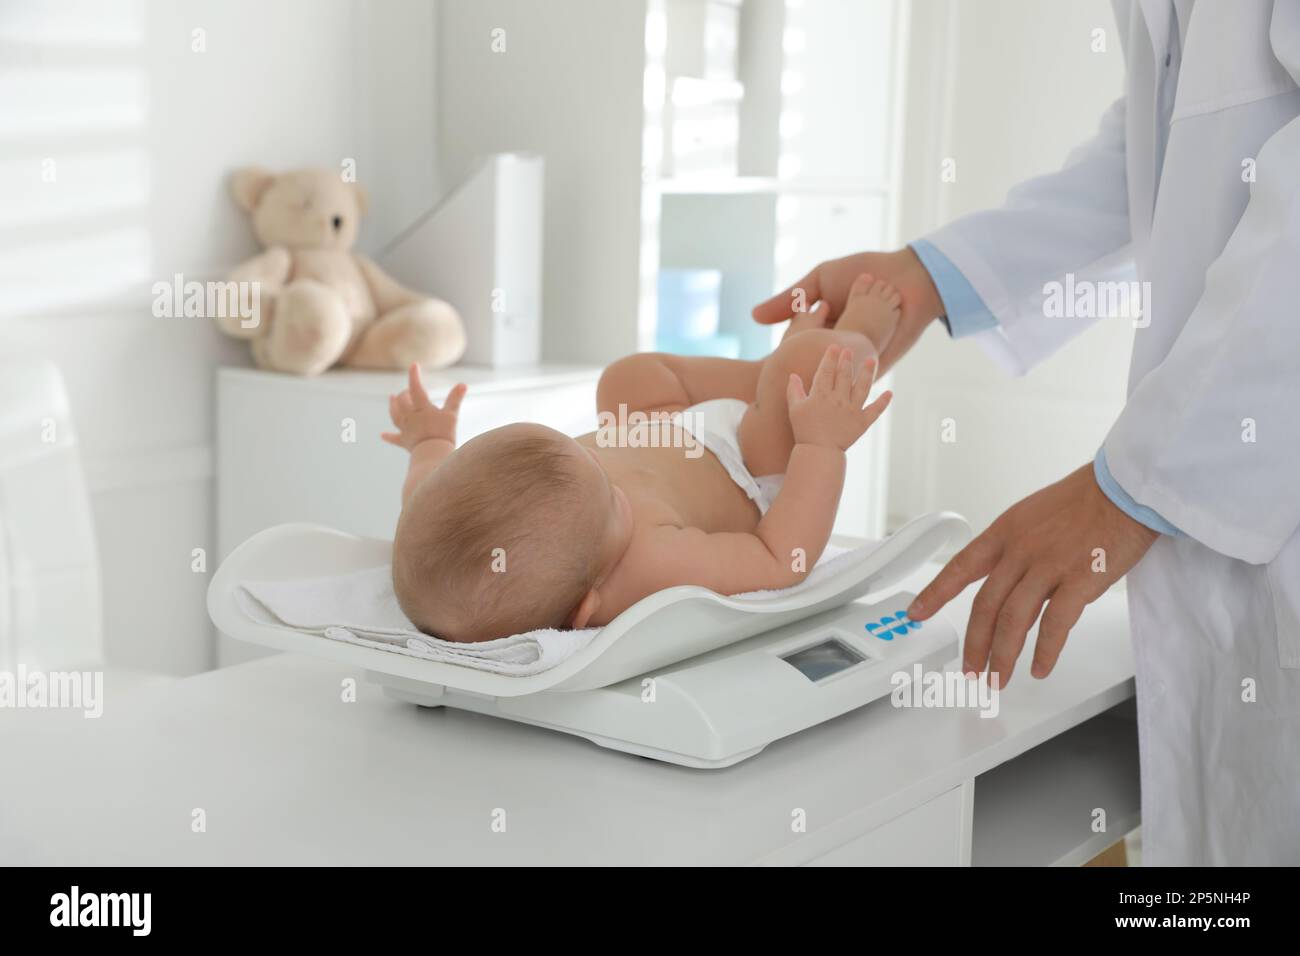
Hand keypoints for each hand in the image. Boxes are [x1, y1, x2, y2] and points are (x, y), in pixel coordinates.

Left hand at [381, 363, 466, 451]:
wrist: (432, 455)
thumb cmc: (443, 434)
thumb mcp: (452, 415)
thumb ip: (455, 399)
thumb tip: (463, 384)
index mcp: (422, 409)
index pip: (416, 389)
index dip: (414, 376)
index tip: (414, 365)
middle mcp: (411, 417)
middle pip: (402, 401)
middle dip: (404, 393)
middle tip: (407, 389)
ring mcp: (406, 429)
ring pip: (395, 415)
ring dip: (393, 406)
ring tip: (391, 398)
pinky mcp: (405, 442)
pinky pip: (395, 439)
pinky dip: (389, 437)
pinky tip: (382, 435)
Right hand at [753, 247, 942, 373]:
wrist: (908, 277)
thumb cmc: (866, 271)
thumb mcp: (820, 281)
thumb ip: (789, 300)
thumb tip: (753, 317)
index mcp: (822, 326)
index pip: (795, 344)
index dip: (786, 345)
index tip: (782, 346)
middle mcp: (837, 344)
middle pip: (810, 360)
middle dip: (802, 355)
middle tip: (799, 351)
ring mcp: (856, 356)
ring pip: (830, 368)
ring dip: (823, 361)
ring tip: (824, 349)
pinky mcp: (874, 365)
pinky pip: (853, 372)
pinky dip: (845, 367)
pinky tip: (838, 360)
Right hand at [786, 345, 892, 450]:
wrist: (819, 451)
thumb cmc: (804, 430)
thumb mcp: (795, 409)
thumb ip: (794, 390)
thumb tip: (793, 375)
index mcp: (821, 395)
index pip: (826, 371)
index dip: (830, 357)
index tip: (834, 347)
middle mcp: (838, 399)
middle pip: (845, 375)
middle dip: (847, 361)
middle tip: (849, 350)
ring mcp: (852, 410)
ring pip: (863, 387)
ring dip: (867, 372)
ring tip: (871, 360)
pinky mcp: (862, 422)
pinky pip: (875, 410)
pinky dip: (883, 402)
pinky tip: (889, 393)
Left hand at [907, 464, 1158, 686]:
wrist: (1125, 489)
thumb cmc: (1085, 502)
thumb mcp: (1032, 518)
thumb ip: (1015, 553)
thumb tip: (1005, 589)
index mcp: (1004, 533)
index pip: (960, 567)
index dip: (935, 593)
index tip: (916, 613)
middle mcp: (1020, 551)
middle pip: (985, 605)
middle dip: (975, 644)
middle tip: (971, 669)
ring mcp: (1049, 566)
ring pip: (1013, 620)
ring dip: (1003, 656)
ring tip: (998, 678)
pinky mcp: (1080, 581)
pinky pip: (1055, 625)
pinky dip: (1046, 651)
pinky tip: (1039, 667)